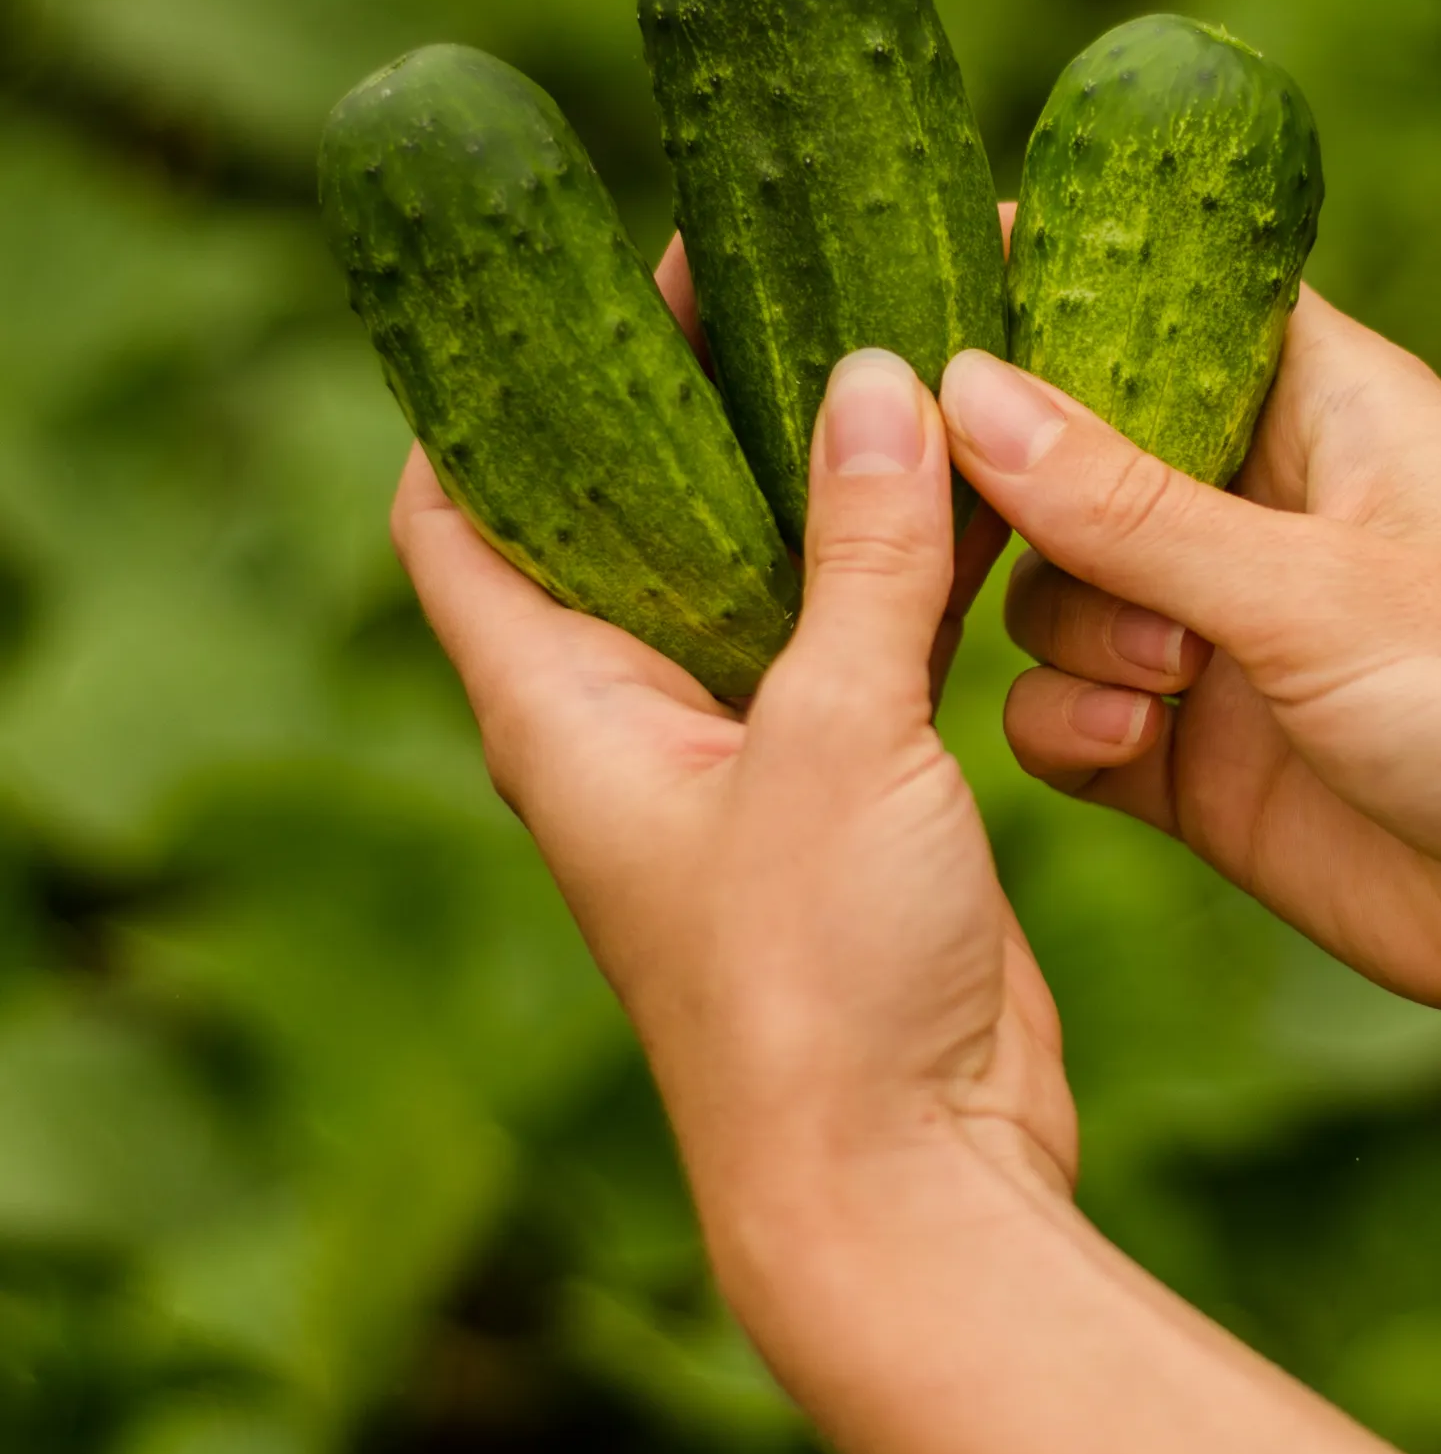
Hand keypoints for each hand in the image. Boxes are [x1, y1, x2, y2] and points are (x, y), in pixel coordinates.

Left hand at [391, 345, 1075, 1274]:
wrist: (906, 1176)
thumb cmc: (810, 984)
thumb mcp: (832, 740)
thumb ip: (858, 556)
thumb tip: (878, 379)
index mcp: (558, 710)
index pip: (456, 513)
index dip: (489, 395)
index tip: (571, 289)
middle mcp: (630, 722)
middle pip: (623, 515)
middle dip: (685, 401)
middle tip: (764, 277)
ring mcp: (742, 751)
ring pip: (756, 566)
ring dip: (812, 470)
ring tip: (882, 344)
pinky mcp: (845, 779)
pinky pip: (857, 630)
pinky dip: (900, 554)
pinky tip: (970, 477)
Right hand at [940, 287, 1440, 1068]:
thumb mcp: (1317, 587)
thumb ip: (1130, 504)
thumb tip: (964, 390)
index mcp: (1317, 407)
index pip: (1161, 300)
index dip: (1048, 284)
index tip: (934, 293)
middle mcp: (1254, 510)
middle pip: (1068, 454)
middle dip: (1029, 500)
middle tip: (1001, 526)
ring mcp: (1219, 636)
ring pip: (1049, 591)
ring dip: (1073, 630)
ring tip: (1172, 680)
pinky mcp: (1196, 756)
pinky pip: (1064, 713)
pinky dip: (1071, 728)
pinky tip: (1136, 750)